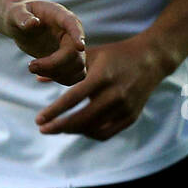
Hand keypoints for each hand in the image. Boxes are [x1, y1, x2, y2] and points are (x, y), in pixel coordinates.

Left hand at [5, 0, 85, 85]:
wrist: (20, 23)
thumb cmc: (17, 14)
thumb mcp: (15, 12)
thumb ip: (22, 16)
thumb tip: (33, 22)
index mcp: (60, 16)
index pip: (73, 24)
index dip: (78, 35)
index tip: (80, 47)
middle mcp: (70, 32)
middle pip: (75, 53)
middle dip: (54, 64)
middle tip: (31, 66)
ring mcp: (70, 47)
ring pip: (77, 68)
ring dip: (56, 74)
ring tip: (33, 67)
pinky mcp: (67, 60)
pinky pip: (74, 76)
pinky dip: (59, 79)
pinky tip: (40, 76)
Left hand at [34, 33, 178, 140]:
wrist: (151, 59)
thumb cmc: (115, 54)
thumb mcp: (90, 55)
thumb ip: (64, 67)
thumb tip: (36, 78)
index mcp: (102, 76)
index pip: (73, 99)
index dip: (54, 111)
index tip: (39, 119)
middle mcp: (115, 94)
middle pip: (82, 119)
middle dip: (59, 127)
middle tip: (43, 128)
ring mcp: (125, 108)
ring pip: (92, 129)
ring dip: (72, 131)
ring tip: (58, 127)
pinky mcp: (131, 117)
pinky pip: (106, 133)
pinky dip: (89, 133)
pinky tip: (77, 128)